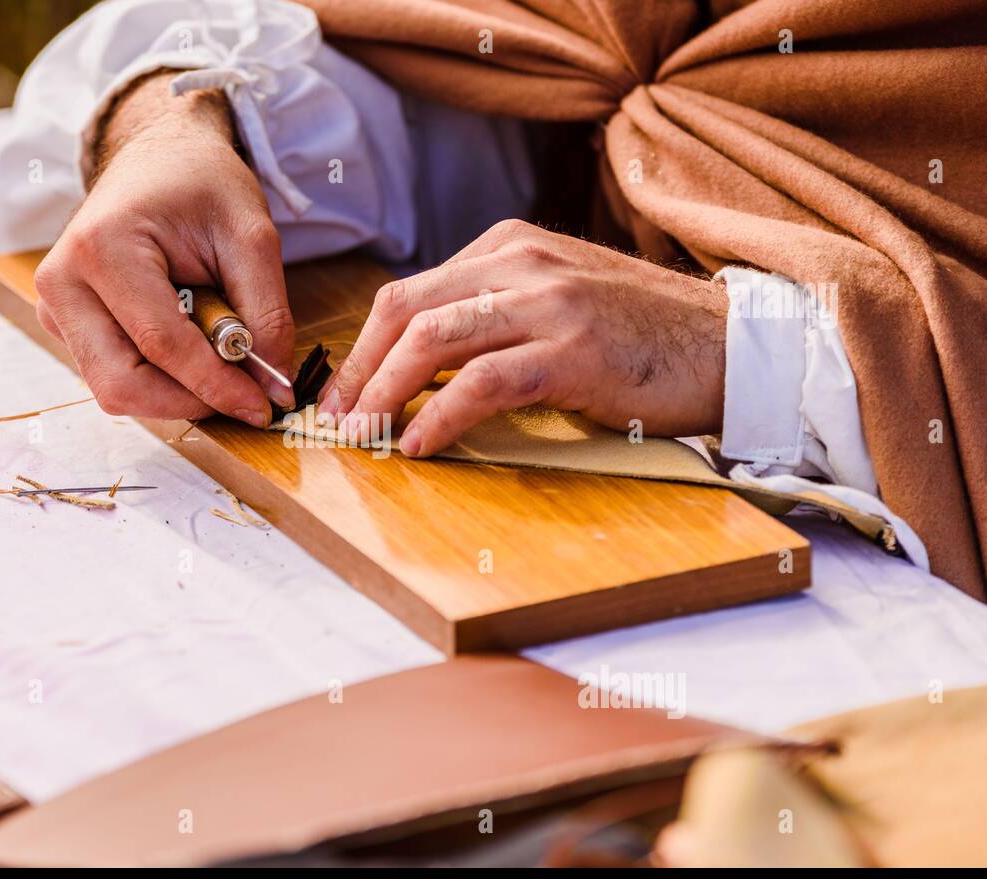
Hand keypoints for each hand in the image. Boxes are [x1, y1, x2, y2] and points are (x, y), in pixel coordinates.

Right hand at [33, 71, 293, 427]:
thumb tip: (274, 391)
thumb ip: (268, 315)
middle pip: (122, 385)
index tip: (264, 407)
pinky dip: (161, 378)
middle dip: (189, 400)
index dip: (217, 386)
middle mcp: (62, 283)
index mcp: (101, 247)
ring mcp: (55, 308)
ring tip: (215, 346)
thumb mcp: (252, 237)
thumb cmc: (202, 185)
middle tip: (242, 388)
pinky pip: (114, 376)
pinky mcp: (64, 325)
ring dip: (177, 390)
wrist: (159, 157)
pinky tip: (189, 343)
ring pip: (117, 390)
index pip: (161, 346)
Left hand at [315, 220, 727, 455]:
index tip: (341, 393)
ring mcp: (549, 303)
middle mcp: (521, 262)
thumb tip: (418, 364)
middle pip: (405, 309)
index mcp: (508, 247)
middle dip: (358, 371)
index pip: (407, 292)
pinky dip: (439, 417)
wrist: (730, 345)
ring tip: (364, 437)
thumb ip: (493, 313)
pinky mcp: (573, 350)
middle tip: (335, 421)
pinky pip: (482, 382)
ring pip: (432, 339)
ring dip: (384, 393)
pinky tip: (421, 444)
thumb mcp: (556, 300)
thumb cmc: (639, 335)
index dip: (363, 347)